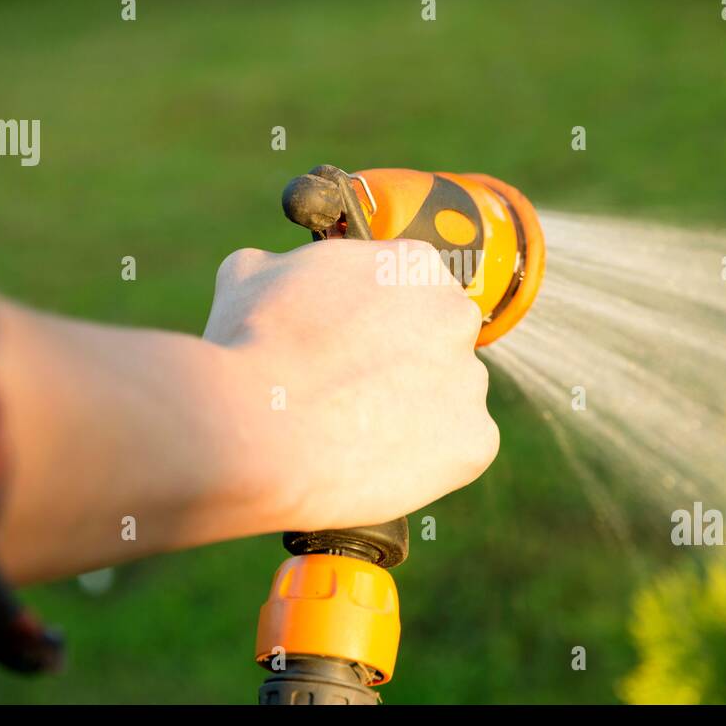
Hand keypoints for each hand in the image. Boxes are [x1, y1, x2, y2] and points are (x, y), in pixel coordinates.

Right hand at [204, 237, 499, 530]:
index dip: (377, 320)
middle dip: (404, 362)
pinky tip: (379, 460)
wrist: (257, 430)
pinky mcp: (474, 442)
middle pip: (439, 340)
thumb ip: (285, 266)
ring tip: (357, 431)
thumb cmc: (251, 348)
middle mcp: (456, 315)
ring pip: (450, 397)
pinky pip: (458, 451)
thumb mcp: (251, 274)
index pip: (412, 287)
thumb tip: (276, 272)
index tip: (353, 343)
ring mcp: (470, 381)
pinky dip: (428, 461)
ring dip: (416, 411)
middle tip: (354, 391)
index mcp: (413, 264)